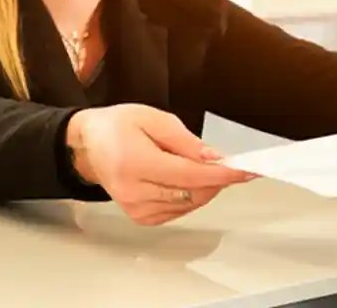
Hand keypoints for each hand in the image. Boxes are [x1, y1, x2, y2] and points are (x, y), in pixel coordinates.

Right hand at [66, 104, 252, 225]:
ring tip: (198, 163)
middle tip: (230, 162)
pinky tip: (186, 178)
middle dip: (218, 178)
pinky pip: (179, 210)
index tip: (247, 171)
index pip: (190, 175)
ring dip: (206, 186)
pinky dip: (191, 195)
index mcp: (135, 163)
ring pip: (189, 203)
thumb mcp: (154, 119)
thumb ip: (186, 141)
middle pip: (193, 193)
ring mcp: (135, 208)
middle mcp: (133, 192)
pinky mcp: (140, 217)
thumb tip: (215, 159)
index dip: (223, 174)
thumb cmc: (119, 126)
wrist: (89, 144)